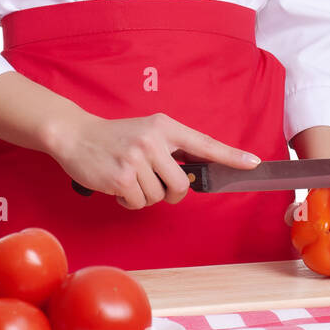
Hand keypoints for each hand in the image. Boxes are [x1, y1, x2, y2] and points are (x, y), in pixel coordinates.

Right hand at [49, 110, 261, 210]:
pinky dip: (130, 201)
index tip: (253, 163)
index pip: (204, 143)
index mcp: (165, 126)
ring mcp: (137, 158)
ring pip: (159, 196)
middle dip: (170, 192)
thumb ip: (170, 148)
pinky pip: (140, 203)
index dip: (230, 156)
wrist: (76, 135)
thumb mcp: (147, 132)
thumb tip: (192, 174)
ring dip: (145, 195)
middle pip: (181, 184)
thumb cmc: (115, 137)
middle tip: (152, 182)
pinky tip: (118, 186)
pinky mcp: (122, 176)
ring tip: (128, 177)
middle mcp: (153, 140)